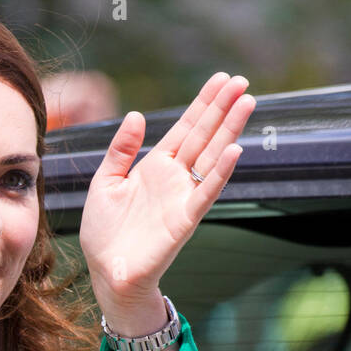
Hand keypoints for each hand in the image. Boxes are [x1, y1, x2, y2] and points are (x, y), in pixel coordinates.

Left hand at [79, 72, 255, 308]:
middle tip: (243, 81)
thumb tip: (135, 114)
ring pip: (211, 156)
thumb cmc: (104, 233)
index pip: (185, 128)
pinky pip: (206, 193)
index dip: (203, 103)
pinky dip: (220, 172)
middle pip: (204, 135)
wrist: (107, 272)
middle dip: (222, 108)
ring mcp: (182, 197)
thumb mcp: (104, 182)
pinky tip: (235, 149)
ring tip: (247, 103)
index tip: (222, 79)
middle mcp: (174, 178)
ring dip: (230, 130)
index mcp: (155, 166)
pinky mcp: (184, 220)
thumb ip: (121, 150)